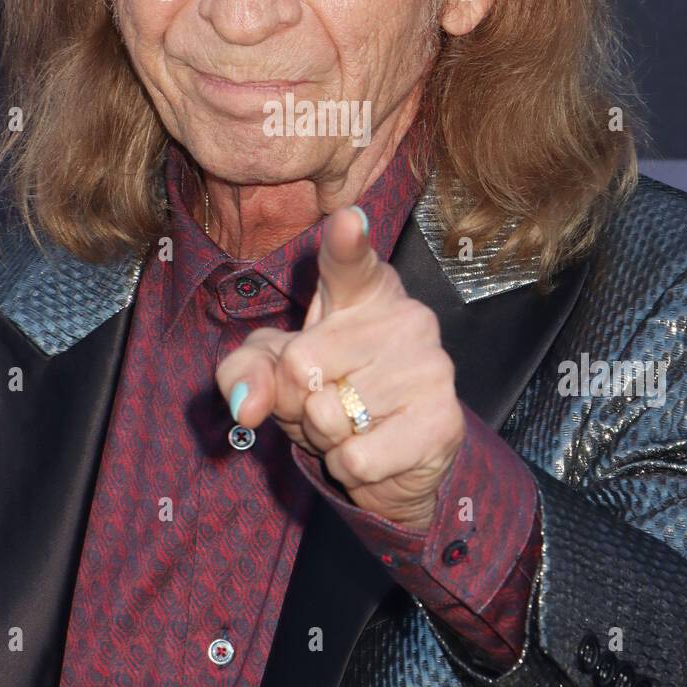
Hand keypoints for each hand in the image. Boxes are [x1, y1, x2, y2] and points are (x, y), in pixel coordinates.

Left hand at [215, 206, 465, 532]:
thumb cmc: (328, 390)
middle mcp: (406, 317)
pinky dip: (349, 467)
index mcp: (364, 289)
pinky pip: (358, 457)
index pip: (349, 260)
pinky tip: (373, 452)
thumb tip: (246, 407)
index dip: (346, 241)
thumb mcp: (271, 372)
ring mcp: (431, 367)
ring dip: (325, 437)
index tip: (346, 219)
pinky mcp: (443, 420)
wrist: (393, 457)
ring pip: (328, 415)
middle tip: (324, 399)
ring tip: (351, 425)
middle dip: (295, 400)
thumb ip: (244, 372)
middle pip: (301, 363)